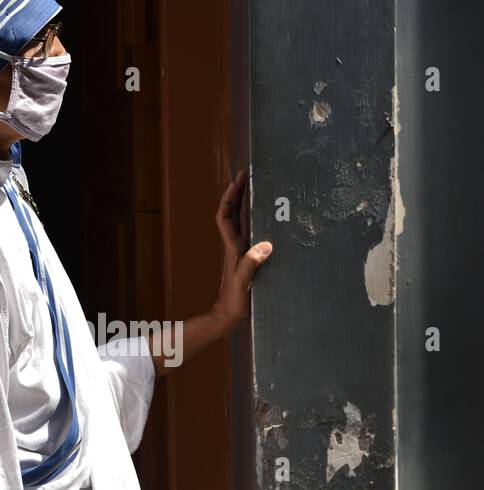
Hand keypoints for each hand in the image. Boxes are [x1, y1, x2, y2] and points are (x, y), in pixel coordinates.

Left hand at [209, 169, 271, 332]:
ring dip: (243, 203)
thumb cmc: (233, 300)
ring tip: (252, 186)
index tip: (237, 180)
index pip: (224, 216)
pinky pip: (248, 231)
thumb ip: (251, 264)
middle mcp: (234, 245)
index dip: (229, 197)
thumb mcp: (243, 282)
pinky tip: (262, 216)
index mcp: (232, 247)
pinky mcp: (246, 257)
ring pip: (239, 220)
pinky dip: (253, 219)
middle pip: (232, 212)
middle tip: (245, 174)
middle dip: (237, 192)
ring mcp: (239, 250)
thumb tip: (264, 244)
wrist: (227, 315)